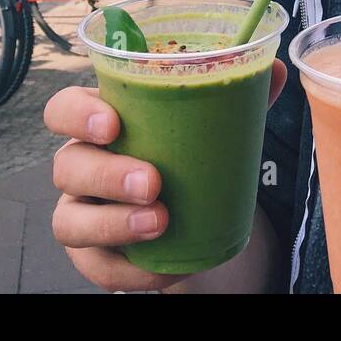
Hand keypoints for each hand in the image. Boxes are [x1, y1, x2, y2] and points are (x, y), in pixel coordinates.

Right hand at [45, 59, 286, 291]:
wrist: (193, 217)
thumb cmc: (187, 156)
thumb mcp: (212, 126)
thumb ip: (238, 96)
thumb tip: (277, 69)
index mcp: (102, 123)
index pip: (64, 110)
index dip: (77, 115)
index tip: (113, 123)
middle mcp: (82, 165)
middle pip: (66, 166)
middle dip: (106, 175)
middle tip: (152, 181)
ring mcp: (82, 212)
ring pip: (69, 221)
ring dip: (113, 223)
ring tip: (160, 221)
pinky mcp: (94, 255)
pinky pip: (96, 267)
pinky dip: (129, 271)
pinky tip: (162, 268)